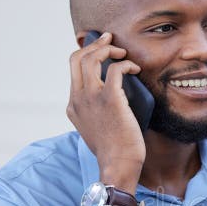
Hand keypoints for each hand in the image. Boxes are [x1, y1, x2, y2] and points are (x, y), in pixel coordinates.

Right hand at [67, 32, 144, 187]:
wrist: (118, 165)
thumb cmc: (114, 151)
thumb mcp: (97, 130)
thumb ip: (97, 114)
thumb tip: (114, 101)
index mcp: (73, 106)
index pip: (73, 70)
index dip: (86, 55)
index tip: (100, 50)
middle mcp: (78, 99)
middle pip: (77, 58)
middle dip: (94, 44)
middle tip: (110, 40)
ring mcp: (91, 98)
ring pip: (91, 58)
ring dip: (108, 49)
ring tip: (122, 52)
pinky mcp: (110, 98)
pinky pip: (114, 69)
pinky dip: (125, 64)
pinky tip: (134, 68)